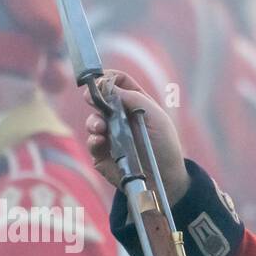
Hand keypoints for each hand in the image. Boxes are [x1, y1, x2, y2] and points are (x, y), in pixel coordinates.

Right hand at [84, 70, 189, 203]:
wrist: (166, 178)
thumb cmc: (165, 145)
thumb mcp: (156, 117)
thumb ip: (133, 98)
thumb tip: (105, 85)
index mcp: (134, 104)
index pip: (117, 82)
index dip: (107, 78)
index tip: (99, 80)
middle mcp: (119, 117)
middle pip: (99, 100)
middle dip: (92, 97)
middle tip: (90, 98)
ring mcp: (110, 135)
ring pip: (93, 121)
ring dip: (93, 121)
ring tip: (101, 127)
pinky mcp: (103, 155)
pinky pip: (92, 144)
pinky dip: (93, 140)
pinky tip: (100, 141)